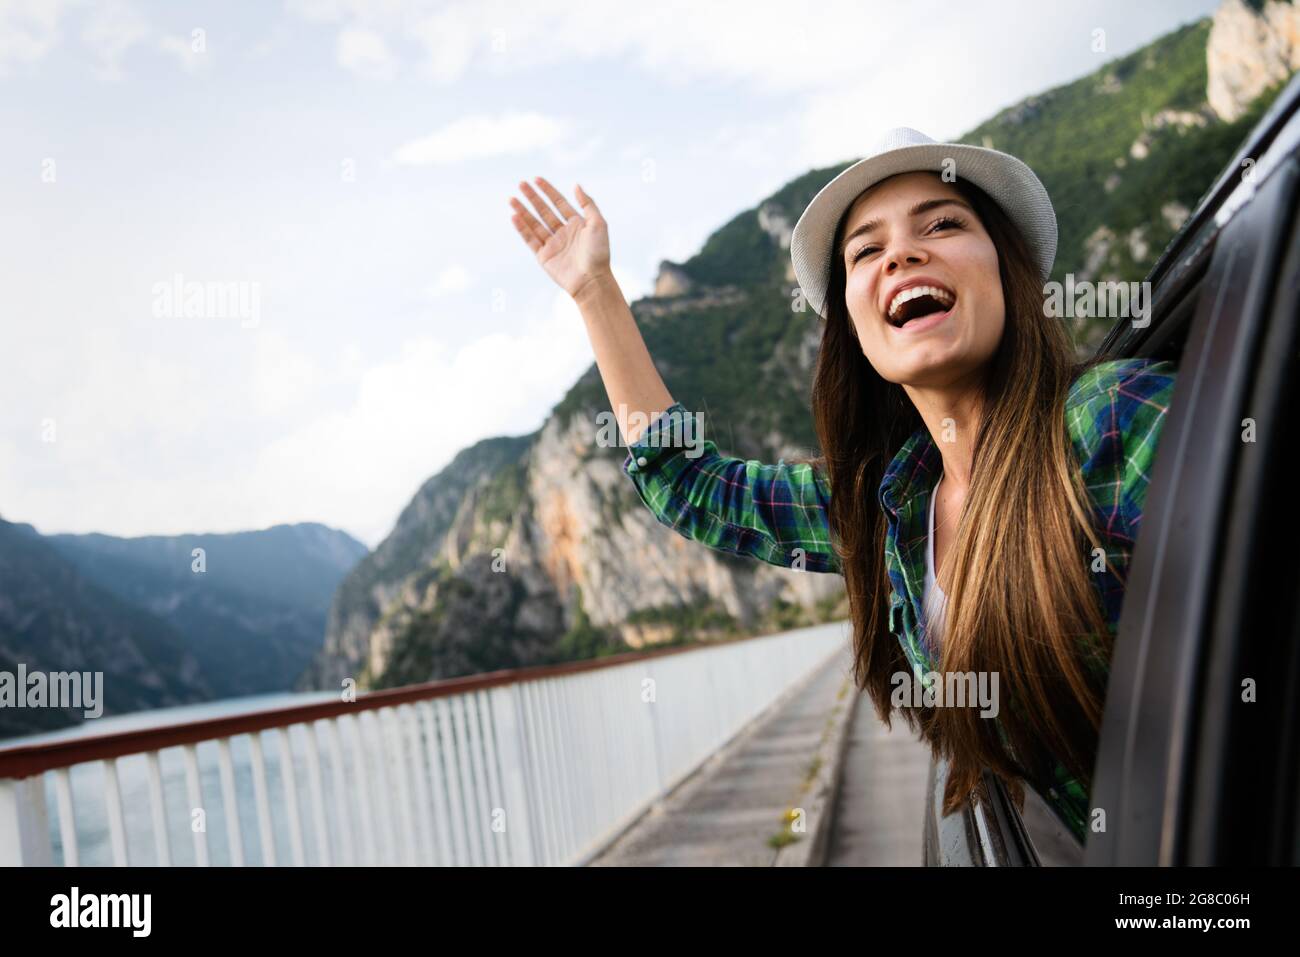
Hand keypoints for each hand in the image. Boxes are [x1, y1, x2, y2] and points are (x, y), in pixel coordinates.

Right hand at [509, 176, 611, 300]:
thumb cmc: (599, 253)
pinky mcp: (544, 256)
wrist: (592, 280)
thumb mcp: (599, 223)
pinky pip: (530, 239)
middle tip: (521, 184)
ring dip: (523, 210)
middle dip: (532, 197)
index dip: (548, 190)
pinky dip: (522, 228)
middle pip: (544, 211)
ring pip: (534, 223)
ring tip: (512, 199)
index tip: (536, 179)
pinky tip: (514, 216)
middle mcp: (563, 233)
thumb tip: (576, 185)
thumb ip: (587, 203)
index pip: (559, 203)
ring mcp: (552, 244)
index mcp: (576, 224)